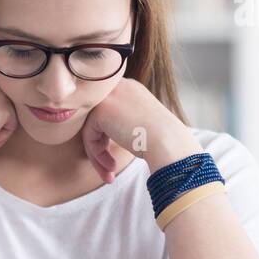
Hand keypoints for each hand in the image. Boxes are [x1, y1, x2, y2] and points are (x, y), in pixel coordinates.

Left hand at [79, 78, 201, 182]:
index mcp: (129, 88)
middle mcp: (118, 86)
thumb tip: (98, 136)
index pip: (105, 112)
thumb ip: (120, 123)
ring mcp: (108, 96)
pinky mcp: (101, 110)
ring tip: (110, 172)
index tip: (113, 157)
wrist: (170, 143)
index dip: (105, 137)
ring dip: (98, 155)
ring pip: (90, 129)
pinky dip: (97, 154)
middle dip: (99, 147)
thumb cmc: (162, 140)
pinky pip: (89, 135)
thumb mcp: (140, 125)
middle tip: (110, 169)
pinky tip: (111, 167)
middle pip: (95, 120)